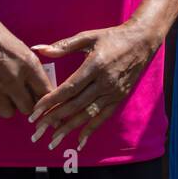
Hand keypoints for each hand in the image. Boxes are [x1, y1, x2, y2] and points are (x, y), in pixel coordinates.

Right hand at [0, 7, 52, 118]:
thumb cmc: (2, 40)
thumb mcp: (26, 52)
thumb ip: (34, 73)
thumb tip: (41, 92)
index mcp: (29, 66)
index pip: (46, 93)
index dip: (45, 100)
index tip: (42, 101)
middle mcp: (13, 78)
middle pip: (27, 107)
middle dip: (27, 104)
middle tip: (23, 98)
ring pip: (7, 113)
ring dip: (8, 107)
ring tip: (6, 97)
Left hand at [28, 22, 162, 152]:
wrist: (143, 40)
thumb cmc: (113, 37)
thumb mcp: (88, 37)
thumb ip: (63, 46)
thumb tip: (39, 49)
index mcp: (95, 65)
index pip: (68, 89)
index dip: (50, 102)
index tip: (34, 113)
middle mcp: (105, 81)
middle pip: (75, 105)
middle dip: (54, 119)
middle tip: (37, 131)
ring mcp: (114, 91)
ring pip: (88, 114)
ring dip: (69, 128)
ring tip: (52, 141)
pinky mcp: (120, 97)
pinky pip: (103, 116)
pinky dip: (91, 130)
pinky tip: (79, 141)